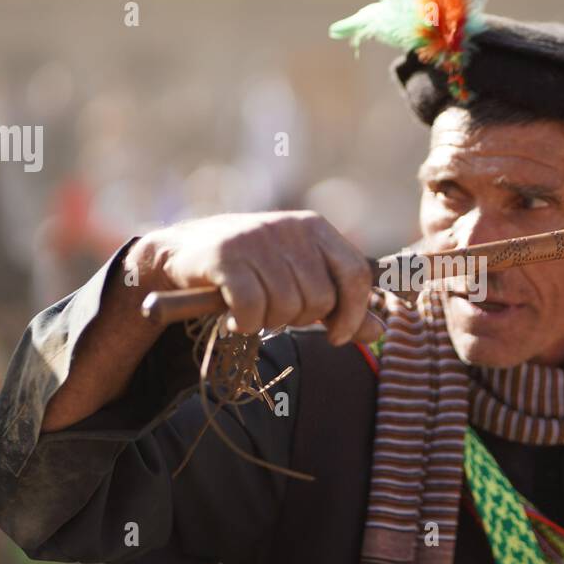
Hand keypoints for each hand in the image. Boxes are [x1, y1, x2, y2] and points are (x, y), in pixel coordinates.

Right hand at [129, 212, 384, 345]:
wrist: (183, 253)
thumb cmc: (251, 270)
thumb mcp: (300, 279)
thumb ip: (340, 306)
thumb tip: (379, 332)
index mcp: (315, 228)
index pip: (356, 274)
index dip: (353, 312)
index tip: (337, 336)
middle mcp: (289, 227)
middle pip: (320, 298)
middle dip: (300, 319)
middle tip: (276, 313)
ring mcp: (256, 240)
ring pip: (286, 307)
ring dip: (269, 322)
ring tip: (253, 311)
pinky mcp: (225, 256)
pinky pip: (252, 308)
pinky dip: (245, 323)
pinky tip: (234, 319)